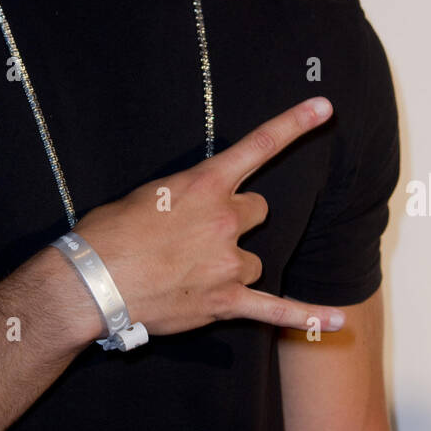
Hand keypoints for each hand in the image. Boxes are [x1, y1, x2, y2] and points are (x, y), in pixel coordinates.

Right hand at [70, 97, 343, 337]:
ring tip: (191, 273)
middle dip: (234, 221)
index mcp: (204, 185)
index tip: (325, 107)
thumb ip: (181, 197)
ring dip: (233, 264)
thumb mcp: (145, 195)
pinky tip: (338, 323)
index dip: (295, 124)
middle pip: (256, 211)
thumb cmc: (108, 235)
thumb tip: (190, 210)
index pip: (259, 146)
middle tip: (197, 236)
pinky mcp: (225, 301)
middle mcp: (225, 219)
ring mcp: (229, 262)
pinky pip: (276, 310)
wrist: (93, 284)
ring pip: (254, 260)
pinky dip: (307, 317)